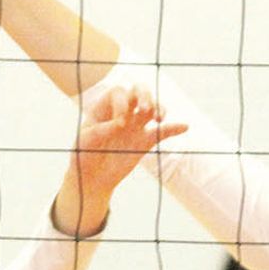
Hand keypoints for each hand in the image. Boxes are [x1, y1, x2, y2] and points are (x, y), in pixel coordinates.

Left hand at [72, 85, 186, 198]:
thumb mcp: (85, 141)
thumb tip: (122, 123)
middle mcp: (122, 111)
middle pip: (138, 91)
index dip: (122, 104)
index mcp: (104, 107)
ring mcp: (135, 125)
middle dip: (145, 95)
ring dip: (159, 107)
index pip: (118, 93)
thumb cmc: (83, 156)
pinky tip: (184, 127)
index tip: (120, 124)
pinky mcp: (145, 140)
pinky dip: (174, 128)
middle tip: (146, 108)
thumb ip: (101, 130)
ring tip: (159, 118)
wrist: (92, 178)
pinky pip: (162, 131)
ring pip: (152, 107)